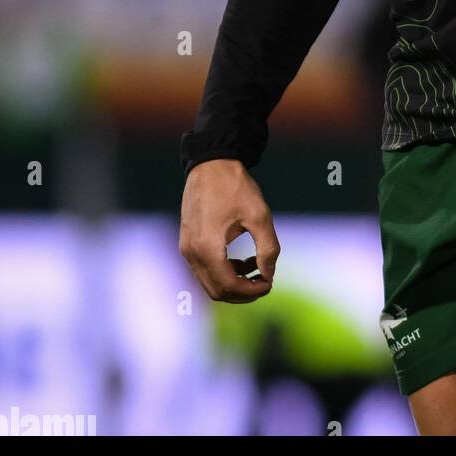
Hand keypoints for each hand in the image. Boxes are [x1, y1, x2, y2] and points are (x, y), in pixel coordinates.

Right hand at [179, 158, 279, 302]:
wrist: (211, 163)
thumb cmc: (235, 186)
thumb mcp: (260, 215)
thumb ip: (268, 248)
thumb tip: (268, 274)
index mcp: (208, 248)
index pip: (229, 286)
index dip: (252, 291)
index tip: (270, 283)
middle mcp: (192, 253)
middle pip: (217, 291)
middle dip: (243, 292)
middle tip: (265, 281)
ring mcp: (186, 248)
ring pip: (209, 283)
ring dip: (234, 282)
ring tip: (257, 267)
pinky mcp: (187, 242)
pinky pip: (205, 270)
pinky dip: (224, 272)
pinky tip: (244, 260)